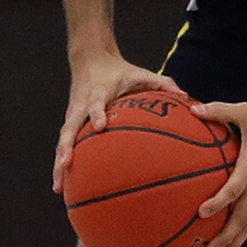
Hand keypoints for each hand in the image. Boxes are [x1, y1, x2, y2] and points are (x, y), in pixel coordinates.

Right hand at [54, 50, 179, 192]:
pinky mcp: (70, 123)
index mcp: (99, 92)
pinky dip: (62, 164)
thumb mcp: (141, 73)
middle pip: (69, 128)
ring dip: (59, 163)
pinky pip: (65, 145)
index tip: (101, 127)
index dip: (97, 114)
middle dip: (66, 147)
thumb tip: (187, 98)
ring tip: (59, 187)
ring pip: (63, 140)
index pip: (96, 103)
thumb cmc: (120, 70)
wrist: (90, 59)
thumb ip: (164, 84)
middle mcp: (82, 105)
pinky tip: (63, 186)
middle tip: (67, 165)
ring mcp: (73, 115)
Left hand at [191, 99, 246, 246]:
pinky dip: (244, 231)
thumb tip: (192, 108)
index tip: (202, 212)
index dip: (219, 201)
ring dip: (236, 240)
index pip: (235, 188)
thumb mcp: (246, 111)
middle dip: (227, 235)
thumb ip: (218, 111)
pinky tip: (232, 241)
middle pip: (244, 216)